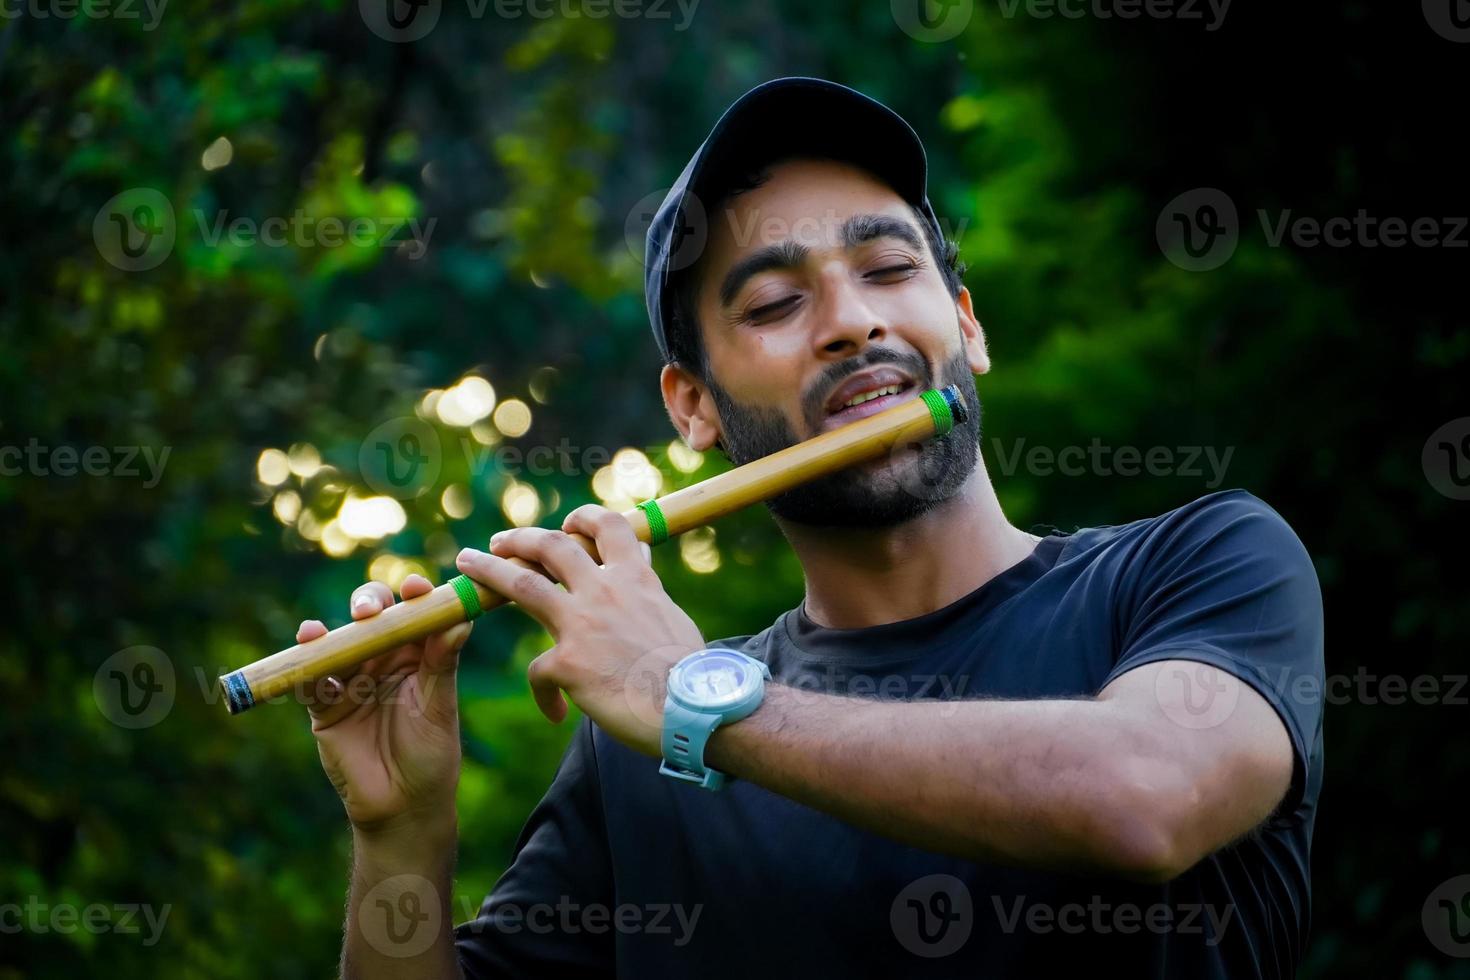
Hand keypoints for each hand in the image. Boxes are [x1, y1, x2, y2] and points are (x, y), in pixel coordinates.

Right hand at [297, 574, 471, 840]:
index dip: (414, 595)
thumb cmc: (431, 754)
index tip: (416, 588)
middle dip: (367, 604)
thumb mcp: (439, 706)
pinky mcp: (324, 704)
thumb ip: (443, 664)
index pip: (414, 612)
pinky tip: (306, 648)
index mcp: (418, 653)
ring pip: (337, 642)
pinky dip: (305, 663)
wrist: (403, 805)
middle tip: (369, 611)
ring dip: (329, 631)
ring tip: (323, 631)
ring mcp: (351, 679)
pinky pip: (310, 678)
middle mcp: (383, 658)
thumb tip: (460, 620)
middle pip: (371, 617)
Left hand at [454, 504, 703, 756]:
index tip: (568, 521)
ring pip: (522, 583)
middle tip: (500, 541)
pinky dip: (544, 692)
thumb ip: (646, 586)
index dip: (583, 519)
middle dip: (521, 538)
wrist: (694, 707)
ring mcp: (582, 624)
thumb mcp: (670, 613)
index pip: (607, 528)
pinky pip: (539, 671)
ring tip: (468, 563)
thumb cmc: (690, 670)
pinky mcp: (568, 663)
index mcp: (635, 579)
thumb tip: (640, 557)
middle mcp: (604, 591)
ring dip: (489, 570)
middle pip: (551, 545)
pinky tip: (554, 711)